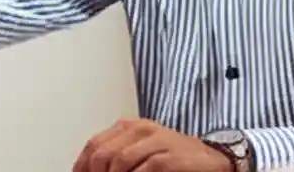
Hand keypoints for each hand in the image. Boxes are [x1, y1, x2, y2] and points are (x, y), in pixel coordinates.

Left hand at [73, 118, 230, 171]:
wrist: (211, 161)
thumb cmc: (174, 158)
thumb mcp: (140, 152)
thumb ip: (116, 157)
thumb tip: (91, 169)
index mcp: (128, 127)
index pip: (94, 145)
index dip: (82, 166)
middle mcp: (140, 129)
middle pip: (103, 154)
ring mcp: (156, 141)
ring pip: (120, 161)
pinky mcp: (170, 157)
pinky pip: (144, 169)